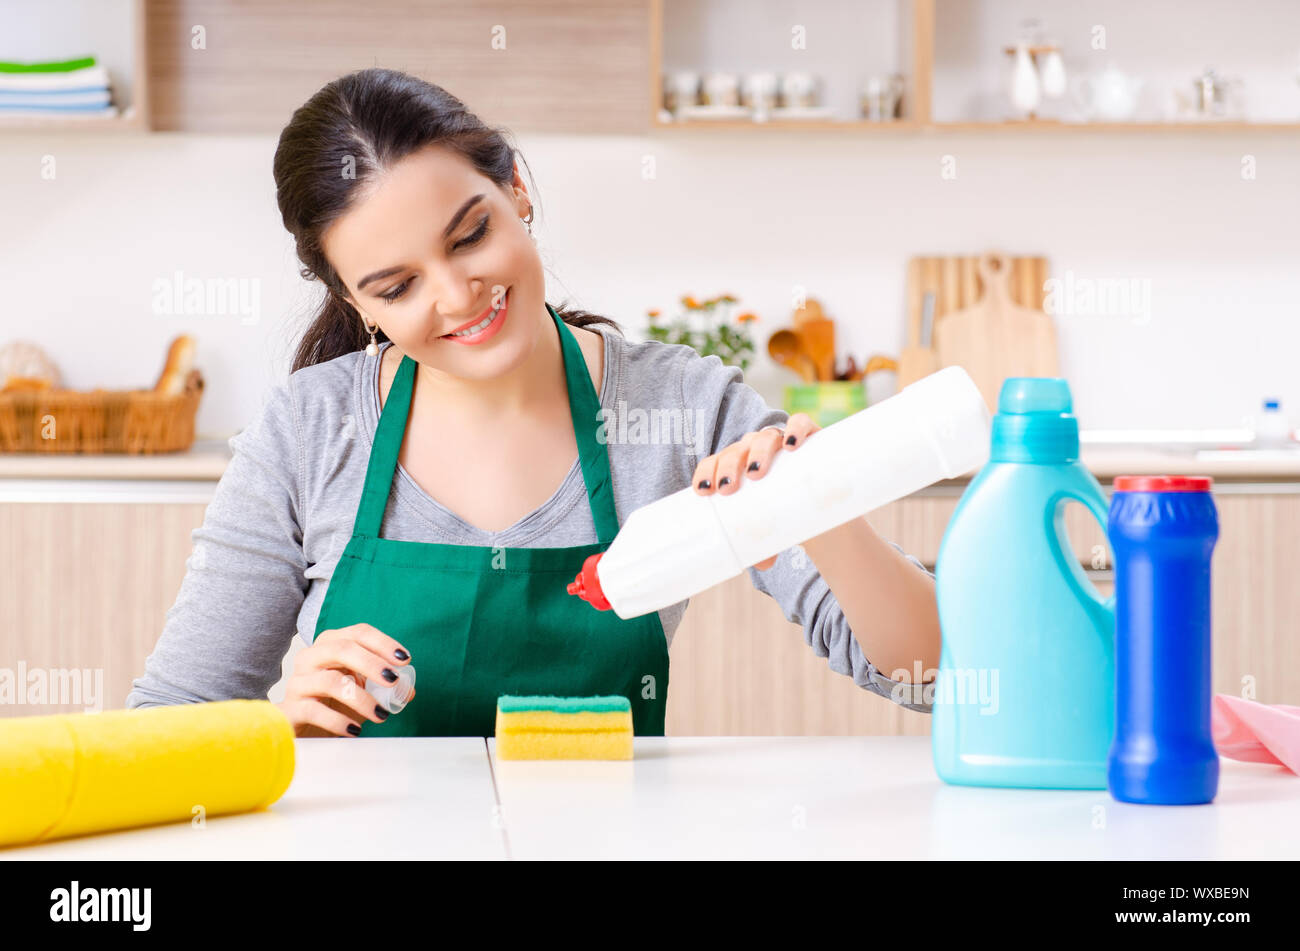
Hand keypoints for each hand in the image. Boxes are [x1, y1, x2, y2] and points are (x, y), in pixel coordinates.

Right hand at [275, 623, 413, 736]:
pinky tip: (355, 730)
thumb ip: (384, 688)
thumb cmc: (333, 703)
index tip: (404, 659)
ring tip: (380, 714)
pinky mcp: (290, 708)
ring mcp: (298, 682)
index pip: (358, 633)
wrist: (301, 729)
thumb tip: (408, 690)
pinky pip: (315, 710)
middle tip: (393, 681)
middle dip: (372, 663)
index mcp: (330, 645)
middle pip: (342, 648)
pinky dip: (339, 720)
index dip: (383, 643)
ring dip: (361, 698)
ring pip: (331, 681)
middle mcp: (310, 657)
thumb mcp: (362, 690)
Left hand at [691, 412, 821, 569]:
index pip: (714, 463)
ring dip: (757, 451)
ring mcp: (782, 442)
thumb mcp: (771, 529)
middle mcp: (755, 450)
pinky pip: (802, 423)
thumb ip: (766, 545)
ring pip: (765, 437)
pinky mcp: (811, 437)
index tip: (703, 492)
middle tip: (729, 488)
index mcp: (736, 467)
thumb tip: (762, 563)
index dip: (706, 472)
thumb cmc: (784, 514)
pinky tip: (791, 444)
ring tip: (756, 473)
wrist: (822, 504)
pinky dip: (796, 429)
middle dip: (729, 466)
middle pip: (736, 450)